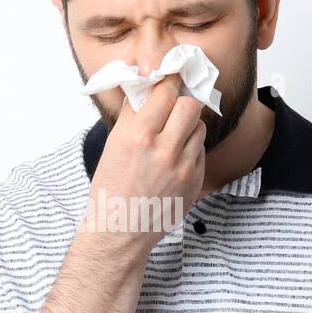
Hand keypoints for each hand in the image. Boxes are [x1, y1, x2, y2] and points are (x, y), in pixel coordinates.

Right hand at [84, 73, 205, 254]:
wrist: (119, 231)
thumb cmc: (111, 187)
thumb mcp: (113, 145)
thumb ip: (132, 114)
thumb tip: (144, 85)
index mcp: (138, 137)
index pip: (165, 92)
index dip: (167, 83)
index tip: (167, 81)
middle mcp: (164, 150)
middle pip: (190, 105)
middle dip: (182, 102)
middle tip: (173, 108)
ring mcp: (183, 168)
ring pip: (199, 128)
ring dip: (188, 126)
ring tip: (172, 137)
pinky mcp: (195, 181)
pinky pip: (200, 151)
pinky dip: (190, 150)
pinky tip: (173, 160)